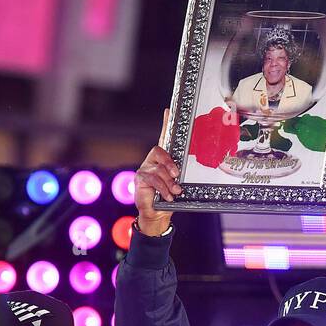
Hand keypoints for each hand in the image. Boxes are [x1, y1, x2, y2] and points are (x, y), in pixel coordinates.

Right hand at [134, 109, 180, 234]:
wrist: (157, 214)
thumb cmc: (169, 198)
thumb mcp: (178, 185)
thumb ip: (180, 176)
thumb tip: (186, 173)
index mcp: (163, 160)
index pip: (164, 138)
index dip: (165, 124)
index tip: (168, 111)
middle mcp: (152, 161)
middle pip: (159, 150)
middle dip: (169, 162)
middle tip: (177, 174)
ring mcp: (145, 168)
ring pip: (158, 168)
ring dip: (169, 181)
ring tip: (175, 191)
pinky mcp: (140, 178)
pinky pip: (152, 178)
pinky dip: (163, 187)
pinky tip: (168, 195)